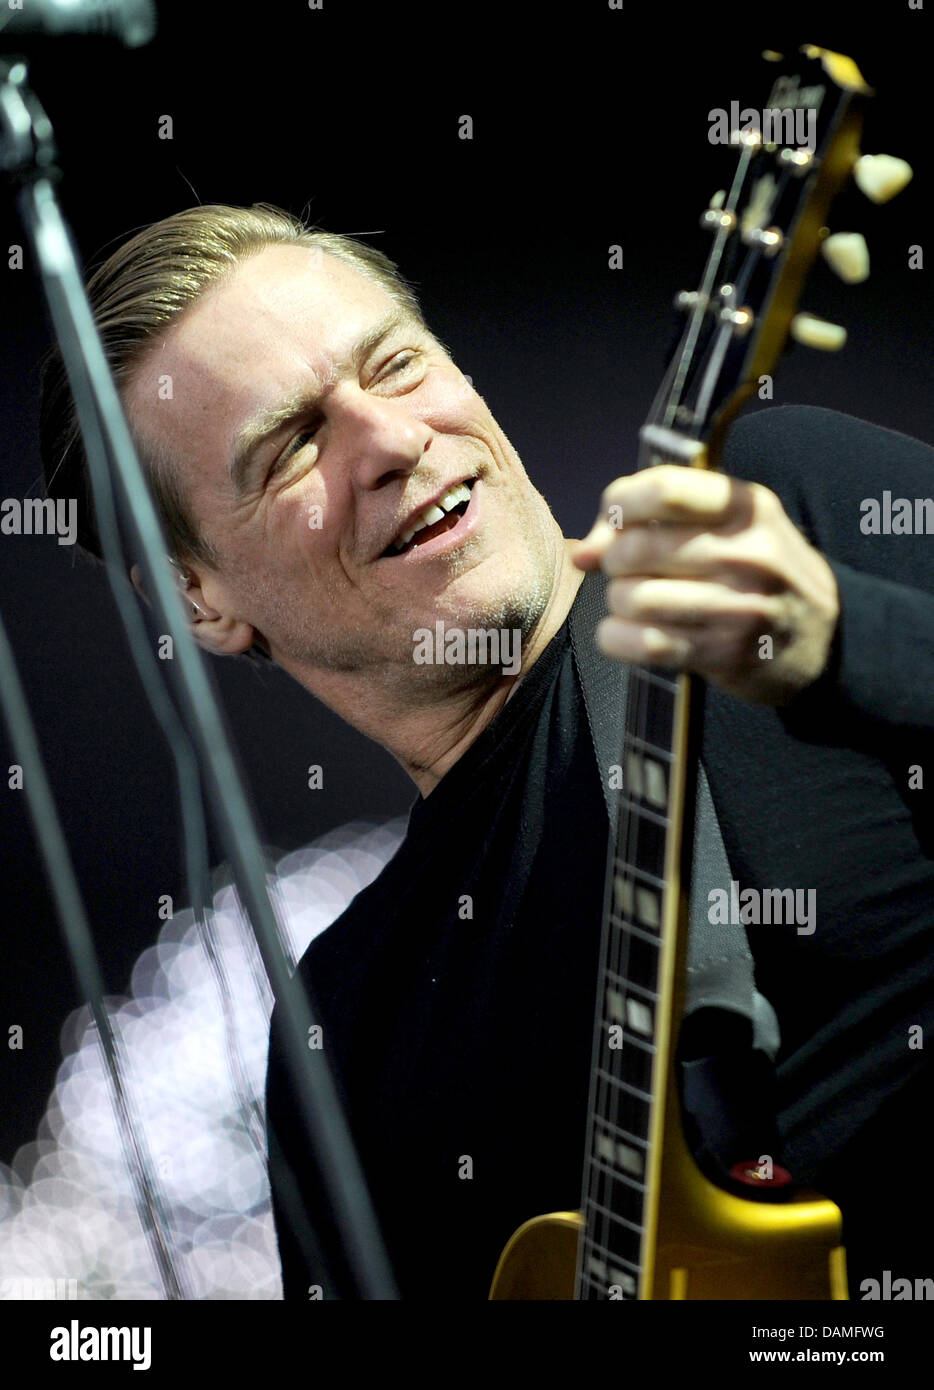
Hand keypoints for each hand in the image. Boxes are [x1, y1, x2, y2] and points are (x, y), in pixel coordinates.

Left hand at [571, 464, 839, 705]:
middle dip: (615, 562)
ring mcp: (738, 607)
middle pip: (637, 548)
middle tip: (627, 571)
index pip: (664, 489)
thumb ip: (655, 522)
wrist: (827, 639)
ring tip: (634, 602)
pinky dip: (618, 638)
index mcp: (747, 507)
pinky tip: (629, 632)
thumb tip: (583, 551)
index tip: (617, 523)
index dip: (620, 505)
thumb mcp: (731, 527)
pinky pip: (642, 643)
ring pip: (634, 597)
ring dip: (619, 602)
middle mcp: (746, 553)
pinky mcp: (724, 654)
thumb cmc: (762, 572)